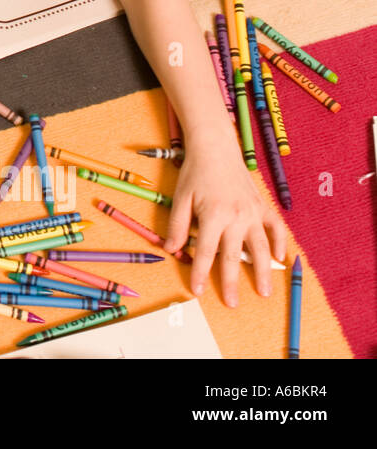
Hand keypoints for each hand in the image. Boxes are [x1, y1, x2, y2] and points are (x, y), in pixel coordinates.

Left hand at [162, 131, 286, 305]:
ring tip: (265, 291)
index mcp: (213, 215)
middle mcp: (236, 217)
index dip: (200, 273)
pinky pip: (276, 227)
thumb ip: (177, 225)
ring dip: (264, 271)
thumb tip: (172, 250)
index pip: (205, 252)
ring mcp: (253, 212)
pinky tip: (281, 258)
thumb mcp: (180, 198)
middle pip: (234, 256)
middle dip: (232, 282)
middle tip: (232, 304)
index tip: (198, 291)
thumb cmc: (195, 173)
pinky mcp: (263, 206)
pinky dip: (281, 242)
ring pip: (261, 247)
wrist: (216, 148)